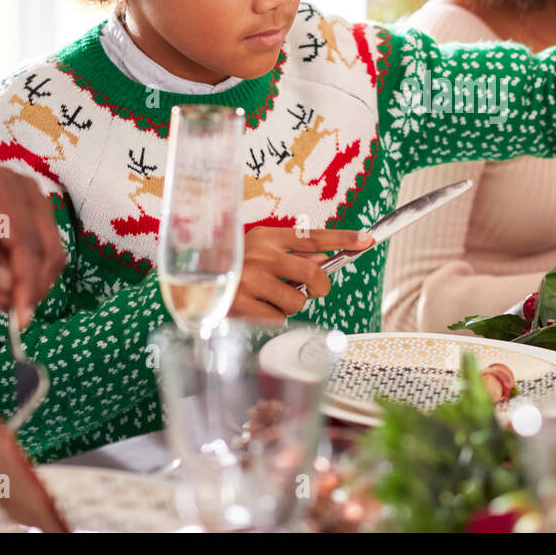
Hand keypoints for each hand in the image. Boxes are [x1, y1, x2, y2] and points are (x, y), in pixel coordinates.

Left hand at [0, 155, 65, 326]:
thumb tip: (8, 285)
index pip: (26, 243)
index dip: (27, 283)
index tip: (20, 318)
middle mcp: (28, 192)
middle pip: (48, 251)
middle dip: (28, 288)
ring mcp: (38, 201)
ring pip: (51, 253)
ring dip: (28, 283)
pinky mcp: (39, 213)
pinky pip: (44, 249)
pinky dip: (26, 271)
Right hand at [231, 227, 372, 322]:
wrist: (188, 284)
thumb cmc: (231, 266)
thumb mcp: (259, 251)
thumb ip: (291, 254)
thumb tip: (325, 259)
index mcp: (267, 237)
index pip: (313, 236)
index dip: (342, 239)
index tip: (367, 241)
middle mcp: (259, 255)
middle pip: (312, 272)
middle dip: (321, 286)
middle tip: (315, 290)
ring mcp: (249, 280)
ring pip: (296, 300)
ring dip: (292, 305)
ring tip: (270, 299)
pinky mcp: (240, 305)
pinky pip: (277, 318)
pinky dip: (273, 318)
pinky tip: (255, 309)